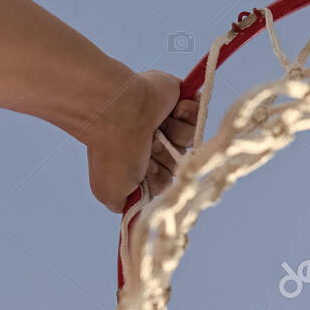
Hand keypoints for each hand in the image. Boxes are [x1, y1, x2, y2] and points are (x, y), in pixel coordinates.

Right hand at [86, 69, 199, 213]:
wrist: (118, 112)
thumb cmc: (114, 153)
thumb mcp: (110, 193)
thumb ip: (127, 206)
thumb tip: (135, 210)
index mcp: (142, 162)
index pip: (169, 179)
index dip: (162, 177)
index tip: (147, 170)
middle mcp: (156, 142)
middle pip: (184, 160)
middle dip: (170, 156)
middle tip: (151, 146)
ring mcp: (168, 120)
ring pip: (193, 138)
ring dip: (176, 134)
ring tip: (156, 126)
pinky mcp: (180, 99)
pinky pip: (200, 112)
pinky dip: (187, 112)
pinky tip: (169, 110)